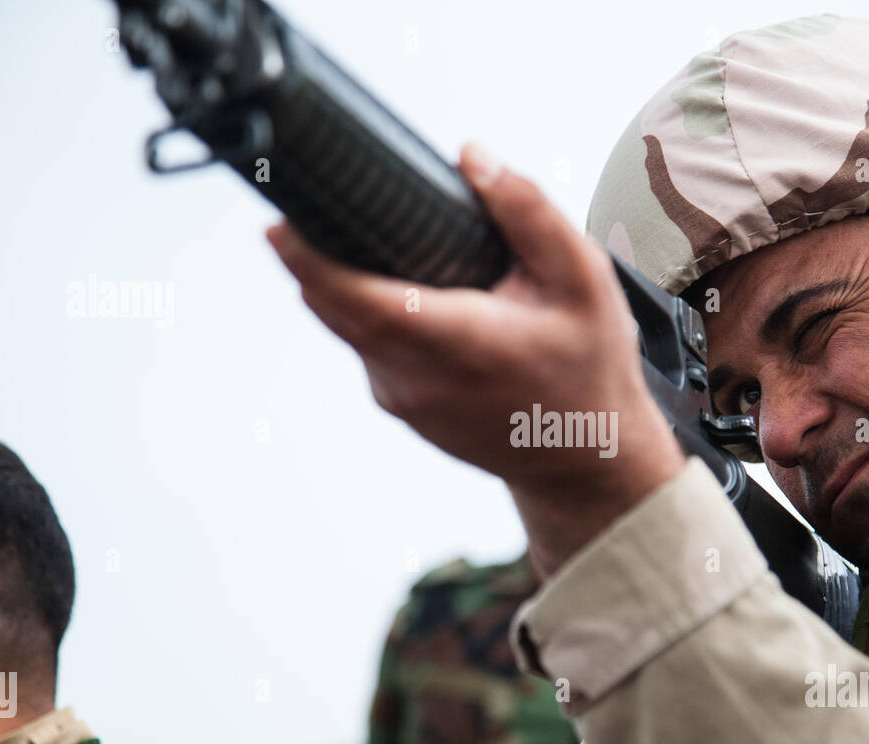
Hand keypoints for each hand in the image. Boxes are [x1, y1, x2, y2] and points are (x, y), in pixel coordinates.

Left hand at [267, 143, 684, 574]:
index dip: (308, 259)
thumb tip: (472, 156)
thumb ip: (529, 213)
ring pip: (348, 326)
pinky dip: (370, 311)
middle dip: (312, 255)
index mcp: (455, 342)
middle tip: (308, 204)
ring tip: (371, 239)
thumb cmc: (589, 369)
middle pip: (333, 307)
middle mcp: (414, 378)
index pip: (355, 299)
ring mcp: (401, 399)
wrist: (584, 462)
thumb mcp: (583, 281)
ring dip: (347, 282)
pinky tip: (407, 288)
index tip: (279, 221)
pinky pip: (366, 346)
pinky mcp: (401, 406)